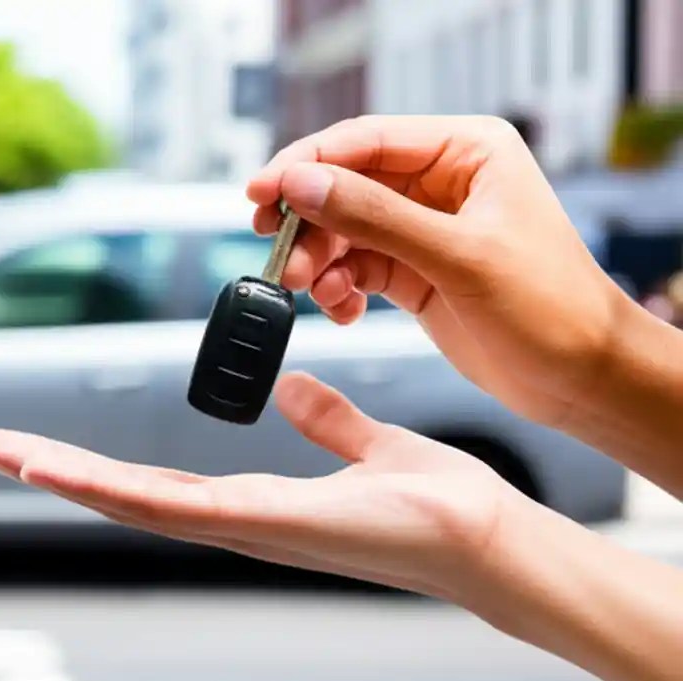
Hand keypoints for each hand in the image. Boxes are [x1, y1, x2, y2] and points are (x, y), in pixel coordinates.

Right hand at [0, 373, 537, 601]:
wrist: (486, 539)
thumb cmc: (439, 504)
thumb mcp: (370, 448)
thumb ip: (329, 422)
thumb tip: (295, 392)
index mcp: (256, 503)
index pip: (158, 481)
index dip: (97, 466)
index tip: (46, 447)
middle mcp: (238, 522)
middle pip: (128, 494)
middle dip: (58, 472)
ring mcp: (246, 530)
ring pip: (136, 502)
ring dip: (68, 479)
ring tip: (9, 455)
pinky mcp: (266, 526)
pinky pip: (178, 506)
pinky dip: (118, 490)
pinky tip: (73, 474)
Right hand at [247, 115, 630, 429]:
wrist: (580, 378)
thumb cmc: (552, 308)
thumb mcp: (458, 256)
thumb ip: (376, 217)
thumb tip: (304, 186)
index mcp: (468, 151)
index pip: (368, 140)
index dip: (308, 163)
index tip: (262, 190)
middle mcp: (442, 182)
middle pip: (345, 184)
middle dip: (307, 219)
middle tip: (276, 247)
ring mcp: (424, 228)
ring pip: (343, 229)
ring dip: (316, 259)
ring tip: (306, 288)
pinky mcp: (413, 271)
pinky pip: (353, 266)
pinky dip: (336, 287)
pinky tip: (341, 309)